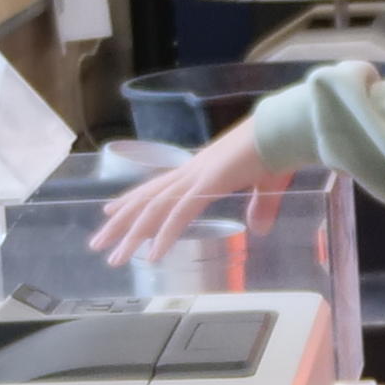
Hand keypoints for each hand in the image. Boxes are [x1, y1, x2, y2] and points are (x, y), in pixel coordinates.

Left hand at [90, 119, 278, 268]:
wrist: (287, 128)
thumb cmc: (279, 149)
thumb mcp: (266, 185)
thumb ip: (260, 208)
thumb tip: (259, 230)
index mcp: (201, 170)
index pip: (158, 187)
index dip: (132, 200)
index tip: (109, 212)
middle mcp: (192, 172)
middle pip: (146, 200)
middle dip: (120, 223)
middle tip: (97, 243)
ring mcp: (197, 177)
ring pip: (154, 209)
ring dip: (132, 235)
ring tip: (114, 256)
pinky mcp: (209, 184)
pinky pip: (180, 214)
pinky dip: (164, 235)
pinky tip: (152, 255)